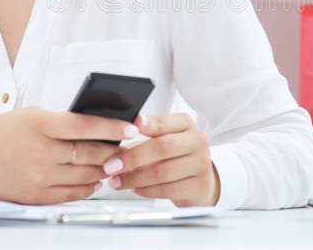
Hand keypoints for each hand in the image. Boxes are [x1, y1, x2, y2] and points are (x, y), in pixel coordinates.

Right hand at [0, 107, 138, 204]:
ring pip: (87, 176)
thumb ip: (61, 121)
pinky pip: (74, 193)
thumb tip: (97, 126)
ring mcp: (39, 177)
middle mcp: (41, 152)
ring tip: (115, 161)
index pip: (85, 126)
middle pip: (90, 153)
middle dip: (115, 150)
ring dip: (105, 169)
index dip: (113, 128)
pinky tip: (96, 178)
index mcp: (39, 125)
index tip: (133, 127)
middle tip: (129, 146)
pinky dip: (89, 186)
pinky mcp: (36, 196)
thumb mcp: (30, 115)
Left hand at [102, 113, 219, 206]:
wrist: (201, 182)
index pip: (163, 122)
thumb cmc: (177, 157)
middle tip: (111, 166)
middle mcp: (197, 141)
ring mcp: (201, 164)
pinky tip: (134, 189)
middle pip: (162, 147)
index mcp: (186, 124)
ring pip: (162, 172)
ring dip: (134, 178)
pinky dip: (146, 190)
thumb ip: (143, 139)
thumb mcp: (164, 140)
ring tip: (117, 181)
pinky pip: (166, 190)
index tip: (126, 128)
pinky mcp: (198, 186)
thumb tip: (115, 141)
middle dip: (132, 158)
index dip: (145, 125)